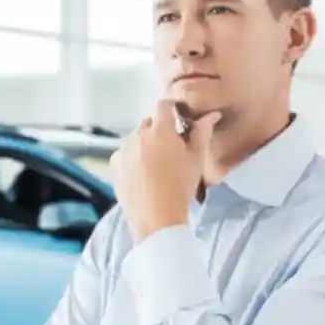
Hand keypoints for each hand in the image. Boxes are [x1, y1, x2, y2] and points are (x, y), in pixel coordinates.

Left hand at [110, 100, 221, 242]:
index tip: (177, 121)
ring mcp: (123, 150)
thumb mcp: (196, 160)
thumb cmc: (180, 188)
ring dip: (144, 145)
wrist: (157, 219)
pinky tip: (142, 176)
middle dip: (158, 131)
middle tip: (170, 150)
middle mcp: (138, 135)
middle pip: (148, 123)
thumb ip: (202, 132)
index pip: (163, 105)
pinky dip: (132, 159)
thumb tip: (210, 115)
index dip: (171, 110)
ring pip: (135, 139)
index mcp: (161, 130)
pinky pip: (124, 154)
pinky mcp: (114, 165)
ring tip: (155, 167)